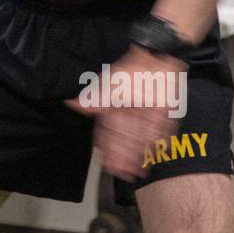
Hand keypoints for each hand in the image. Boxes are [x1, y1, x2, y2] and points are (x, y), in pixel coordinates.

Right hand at [64, 44, 186, 180]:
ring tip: (133, 172)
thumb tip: (70, 103)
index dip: (106, 147)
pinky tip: (151, 157)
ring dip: (135, 155)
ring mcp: (146, 114)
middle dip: (121, 156)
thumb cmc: (131, 70)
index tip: (104, 161)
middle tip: (119, 173)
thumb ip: (93, 100)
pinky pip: (157, 133)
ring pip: (139, 139)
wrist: (157, 58)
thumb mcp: (109, 86)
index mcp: (115, 106)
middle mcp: (130, 112)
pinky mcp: (163, 113)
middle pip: (124, 139)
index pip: (109, 131)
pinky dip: (153, 145)